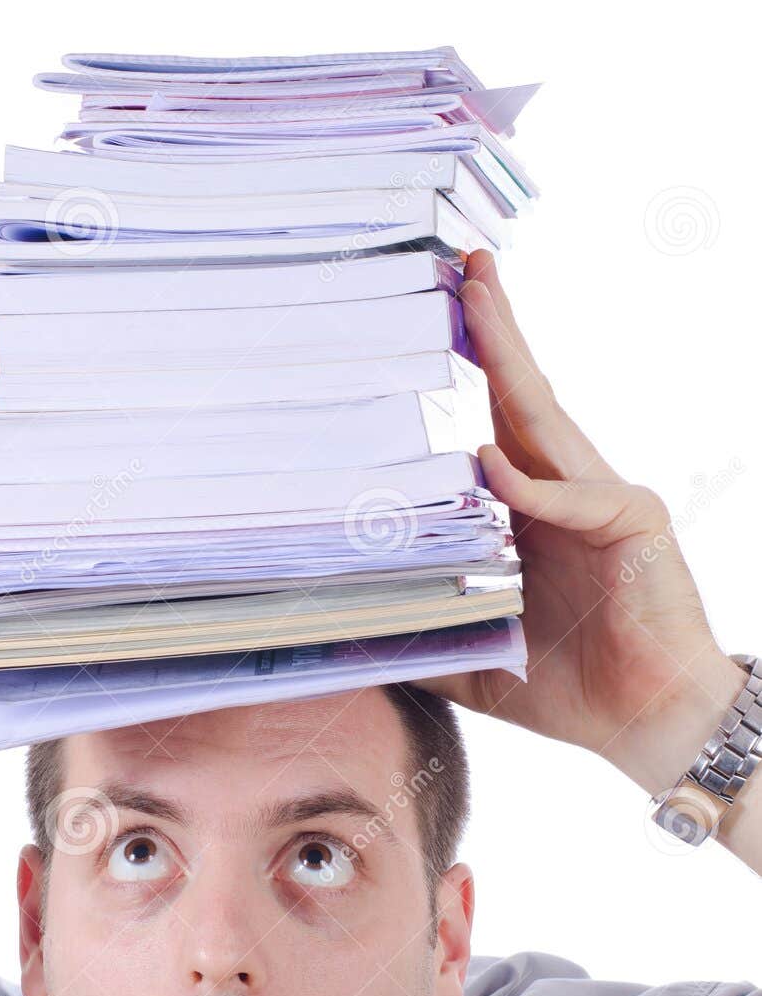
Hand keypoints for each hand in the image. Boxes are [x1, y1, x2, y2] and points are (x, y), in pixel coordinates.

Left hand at [418, 251, 743, 796]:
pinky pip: (572, 498)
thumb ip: (425, 636)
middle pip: (523, 401)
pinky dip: (530, 486)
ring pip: (548, 422)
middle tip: (460, 269)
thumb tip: (346, 636)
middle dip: (492, 333)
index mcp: (534, 515)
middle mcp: (568, 493)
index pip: (499, 428)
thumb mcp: (477, 660)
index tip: (436, 316)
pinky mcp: (634, 524)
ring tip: (476, 299)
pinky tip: (487, 464)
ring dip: (509, 361)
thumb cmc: (573, 690)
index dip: (472, 372)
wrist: (650, 726)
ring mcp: (604, 501)